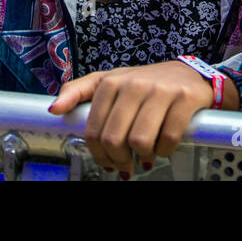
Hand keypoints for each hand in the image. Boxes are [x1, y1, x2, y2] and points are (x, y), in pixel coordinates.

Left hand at [48, 60, 220, 177]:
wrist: (188, 74)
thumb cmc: (144, 83)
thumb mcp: (109, 82)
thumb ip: (77, 92)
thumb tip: (53, 110)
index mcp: (111, 83)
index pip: (93, 130)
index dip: (98, 154)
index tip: (106, 162)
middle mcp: (133, 84)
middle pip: (114, 139)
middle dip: (119, 160)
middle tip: (125, 166)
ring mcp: (160, 90)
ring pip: (140, 141)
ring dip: (142, 157)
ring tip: (145, 157)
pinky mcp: (185, 98)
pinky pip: (169, 138)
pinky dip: (165, 151)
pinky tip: (163, 149)